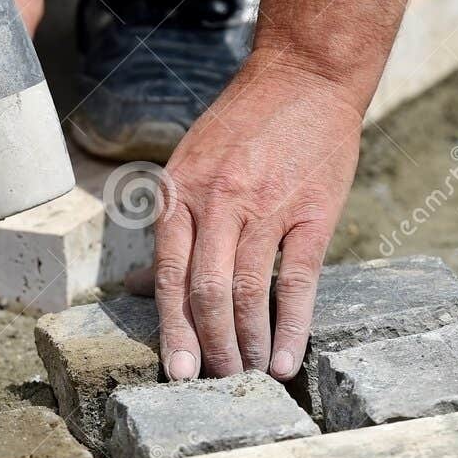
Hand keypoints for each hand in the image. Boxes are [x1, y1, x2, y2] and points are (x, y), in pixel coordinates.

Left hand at [149, 58, 360, 379]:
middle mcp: (217, 202)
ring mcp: (266, 207)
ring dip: (248, 344)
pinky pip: (298, 283)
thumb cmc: (243, 125)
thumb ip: (174, 224)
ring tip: (250, 375)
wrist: (305, 76)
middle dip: (209, 347)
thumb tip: (145, 288)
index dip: (172, 331)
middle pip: (205, 293)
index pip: (169, 277)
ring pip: (248, 293)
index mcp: (180, 193)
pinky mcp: (312, 212)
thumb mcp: (190, 162)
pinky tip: (288, 358)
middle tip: (215, 381)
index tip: (175, 370)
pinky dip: (292, 327)